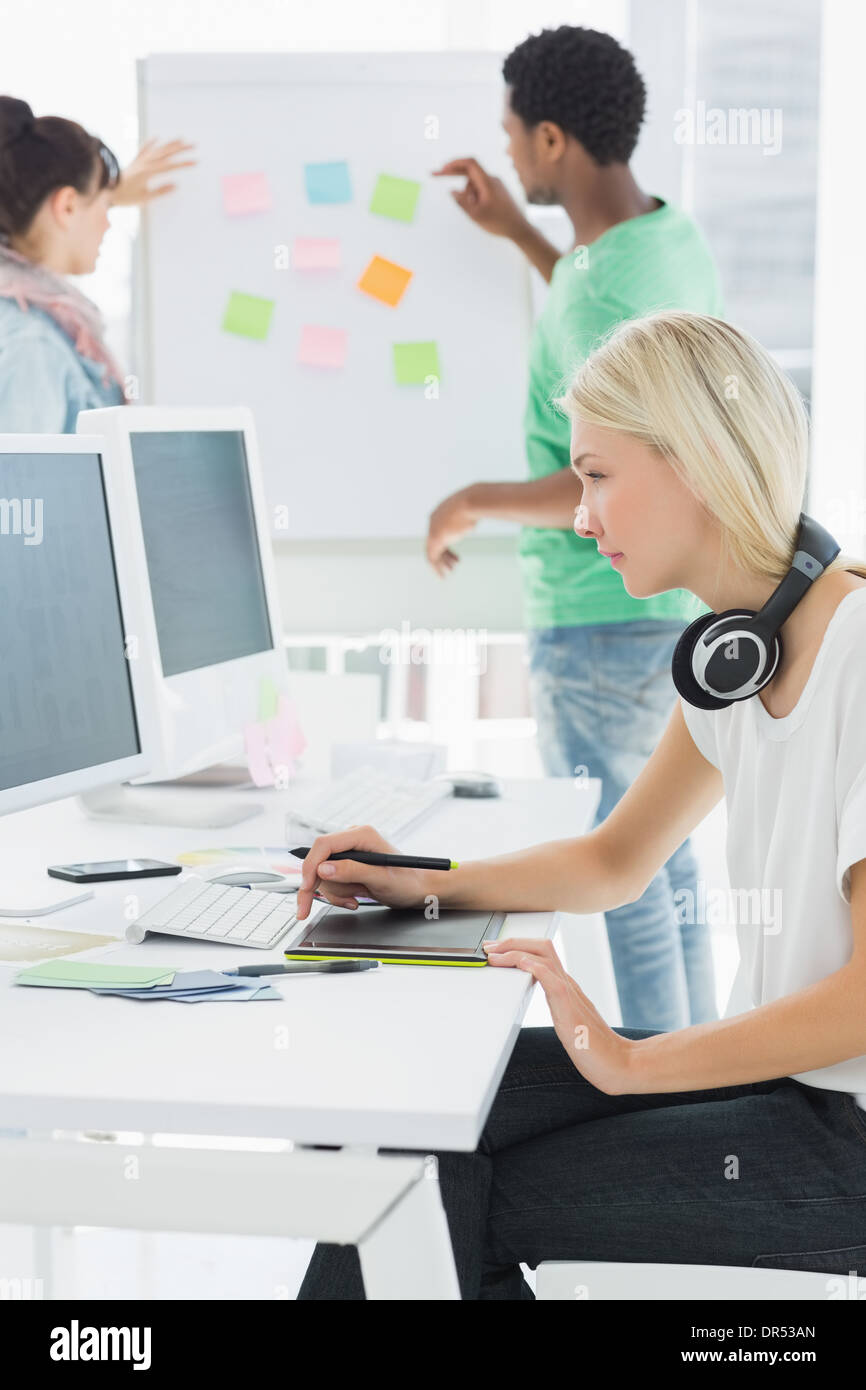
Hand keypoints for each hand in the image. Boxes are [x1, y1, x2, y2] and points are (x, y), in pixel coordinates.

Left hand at [112, 137, 196, 206]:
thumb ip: (160, 191)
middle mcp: (145, 162)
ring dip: (169, 143)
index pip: (170, 166)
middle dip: (181, 149)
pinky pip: (143, 149)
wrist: (106, 190)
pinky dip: (150, 143)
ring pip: (157, 149)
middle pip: (166, 153)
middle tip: (193, 145)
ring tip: (181, 139)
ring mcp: (139, 160)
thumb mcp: (144, 198)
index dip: (183, 164)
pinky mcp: (135, 161)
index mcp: (148, 172)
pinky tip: (156, 137)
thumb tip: (175, 186)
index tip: (195, 162)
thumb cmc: (125, 196)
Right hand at [296, 824, 429, 920]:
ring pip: (322, 874)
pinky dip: (338, 894)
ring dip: (335, 893)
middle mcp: (352, 839)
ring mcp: (349, 852)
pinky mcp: (347, 864)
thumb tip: (323, 869)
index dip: (311, 867)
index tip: (306, 889)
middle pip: (318, 861)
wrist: (419, 890)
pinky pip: (330, 880)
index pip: (323, 845)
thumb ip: (352, 871)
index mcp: (361, 834)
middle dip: (318, 887)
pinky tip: (354, 899)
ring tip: (355, 900)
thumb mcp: (381, 879)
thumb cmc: (408, 882)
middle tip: (305, 910)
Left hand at [425, 487, 477, 575]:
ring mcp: (432, 529)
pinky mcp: (435, 539)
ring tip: (449, 572)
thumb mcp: (475, 508)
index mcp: (440, 512)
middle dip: (445, 555)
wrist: (472, 501)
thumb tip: (488, 511)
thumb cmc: (477, 502)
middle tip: (453, 565)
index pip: (440, 532)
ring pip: (432, 551)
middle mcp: (433, 521)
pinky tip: (443, 575)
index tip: (456, 556)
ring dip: (441, 563)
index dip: (447, 545)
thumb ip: (475, 513)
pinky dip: (436, 567)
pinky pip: (432, 557)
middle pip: (435, 542)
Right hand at [432, 157, 527, 239]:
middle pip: (469, 171)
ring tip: (475, 212)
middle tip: (436, 175)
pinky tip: (478, 210)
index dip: (454, 163)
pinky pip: (479, 189)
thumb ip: (462, 202)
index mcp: (487, 182)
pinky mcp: (496, 191)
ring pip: (473, 184)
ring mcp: (495, 184)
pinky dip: (473, 196)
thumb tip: (452, 191)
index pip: (469, 163)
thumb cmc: (499, 223)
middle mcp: (492, 179)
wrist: (518, 228)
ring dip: (467, 194)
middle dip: (453, 173)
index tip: (441, 168)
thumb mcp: (476, 215)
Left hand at [483, 937, 638, 1094]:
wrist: (617, 1063)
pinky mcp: (571, 1010)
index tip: (496, 949)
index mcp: (565, 986)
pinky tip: (522, 964)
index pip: (541, 953)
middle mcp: (567, 984)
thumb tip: (540, 997)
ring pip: (544, 957)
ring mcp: (571, 994)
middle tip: (489, 947)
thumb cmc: (593, 1047)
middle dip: (512, 942)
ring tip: (495, 955)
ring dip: (516, 951)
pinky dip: (535, 968)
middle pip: (541, 947)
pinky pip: (553, 981)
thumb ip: (556, 1004)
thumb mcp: (567, 1019)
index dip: (517, 946)